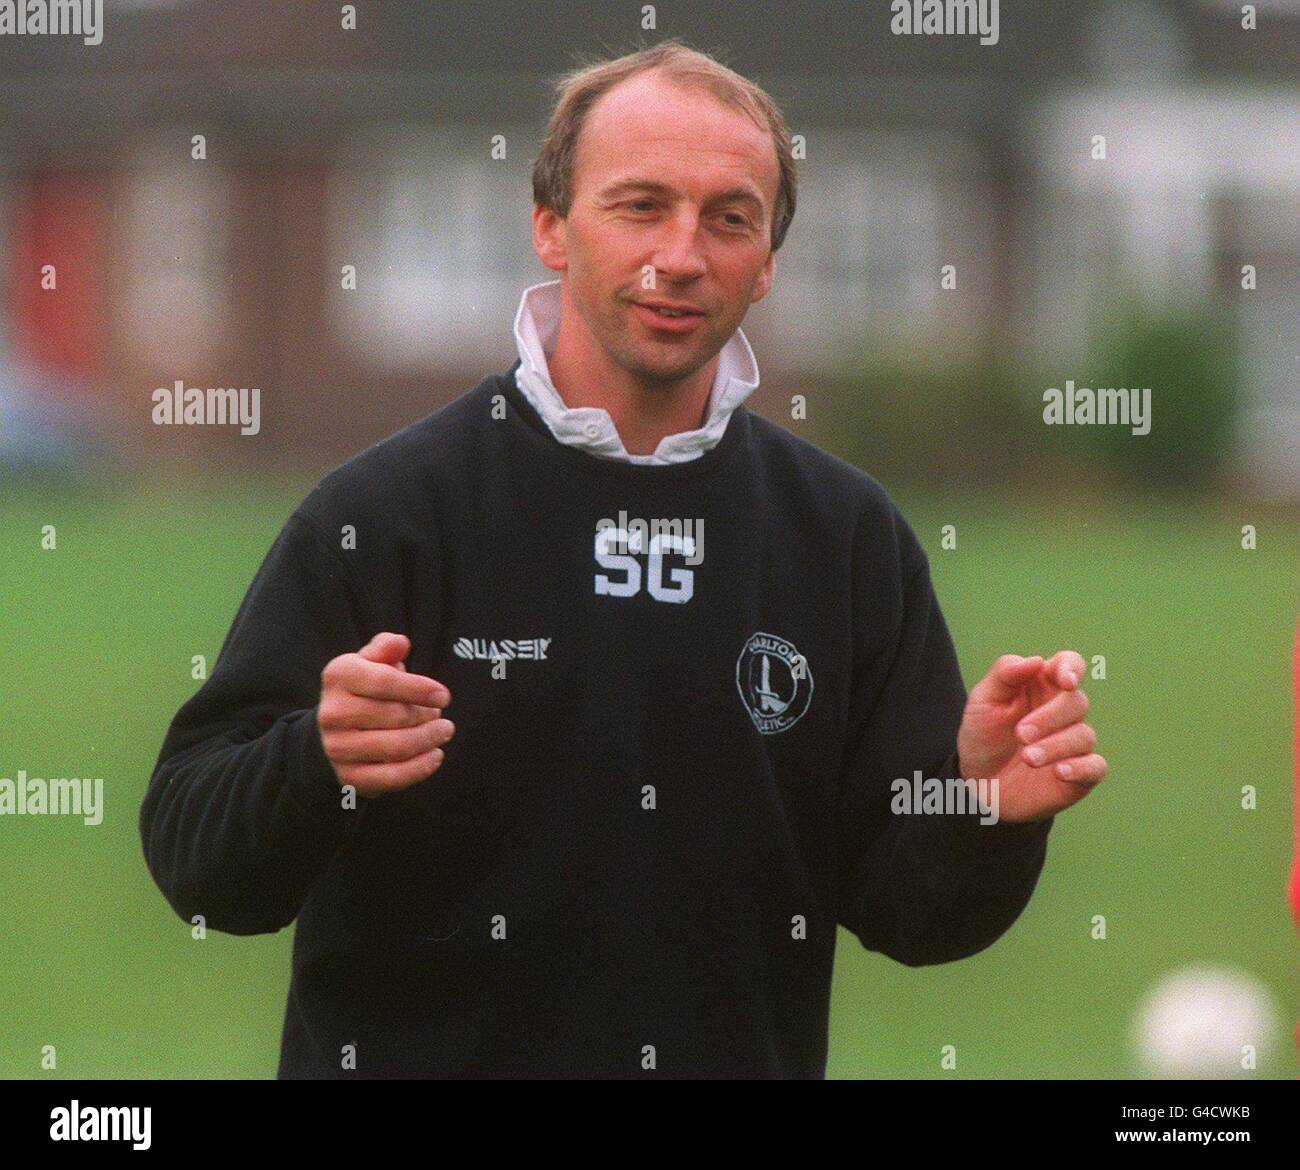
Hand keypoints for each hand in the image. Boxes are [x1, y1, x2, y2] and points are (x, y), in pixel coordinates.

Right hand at [317, 632, 453, 797]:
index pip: (385, 681)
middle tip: (440, 716)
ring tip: (443, 731)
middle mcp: (332, 713)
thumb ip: (385, 649)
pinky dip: (421, 767)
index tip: (444, 696)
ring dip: (429, 739)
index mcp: (339, 676)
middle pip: (396, 716)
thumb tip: (400, 642)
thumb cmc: (363, 690)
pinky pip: (393, 777)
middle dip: (427, 716)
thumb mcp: (369, 662)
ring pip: (397, 747)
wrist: (332, 732)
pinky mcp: (348, 777)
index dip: (420, 689)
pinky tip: (435, 755)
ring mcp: (338, 748)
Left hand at [956, 651, 1105, 822]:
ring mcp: (1074, 742)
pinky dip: (1081, 767)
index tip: (1065, 682)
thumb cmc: (983, 736)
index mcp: (1043, 686)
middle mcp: (1063, 712)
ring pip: (1084, 735)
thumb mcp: (983, 700)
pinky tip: (1060, 771)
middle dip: (1049, 717)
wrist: (977, 783)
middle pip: (1076, 702)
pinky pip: (1096, 766)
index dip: (1072, 668)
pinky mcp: (1080, 773)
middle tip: (1021, 734)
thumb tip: (1036, 661)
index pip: (1070, 664)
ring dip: (1055, 746)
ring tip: (1027, 757)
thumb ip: (1005, 674)